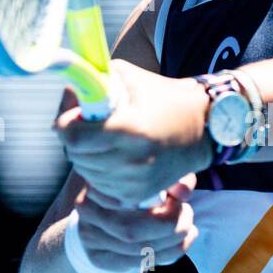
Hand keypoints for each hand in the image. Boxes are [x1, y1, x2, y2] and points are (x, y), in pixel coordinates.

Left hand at [53, 60, 213, 206]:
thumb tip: (67, 86)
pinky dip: (101, 172)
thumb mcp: (131, 78)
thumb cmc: (165, 97)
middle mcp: (132, 160)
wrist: (205, 128)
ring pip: (86, 172)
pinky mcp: (137, 195)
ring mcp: (135, 181)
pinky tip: (116, 158)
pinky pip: (100, 187)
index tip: (76, 116)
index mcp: (130, 129)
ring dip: (88, 156)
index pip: (72, 136)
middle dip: (77, 139)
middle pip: (76, 155)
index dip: (67, 124)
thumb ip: (95, 79)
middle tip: (91, 127)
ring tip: (107, 141)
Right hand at [73, 176, 198, 272]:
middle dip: (170, 225)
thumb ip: (172, 180)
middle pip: (131, 228)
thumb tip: (184, 192)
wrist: (106, 217)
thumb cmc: (135, 192)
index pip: (129, 192)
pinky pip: (139, 261)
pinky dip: (168, 253)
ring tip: (190, 228)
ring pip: (137, 247)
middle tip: (188, 214)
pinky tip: (184, 242)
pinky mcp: (99, 258)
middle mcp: (87, 209)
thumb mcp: (154, 178)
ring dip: (173, 241)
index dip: (159, 198)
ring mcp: (89, 237)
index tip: (179, 198)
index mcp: (98, 182)